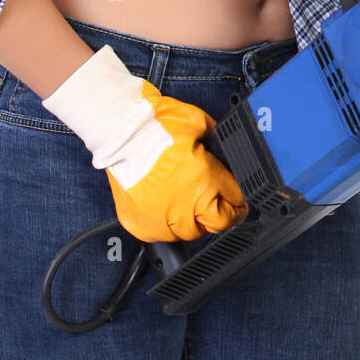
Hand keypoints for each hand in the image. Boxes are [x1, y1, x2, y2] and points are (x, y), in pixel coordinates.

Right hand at [42, 45, 247, 242]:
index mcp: (205, 180)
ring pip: (188, 234)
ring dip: (192, 221)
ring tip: (187, 203)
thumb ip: (217, 144)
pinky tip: (166, 207)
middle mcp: (185, 205)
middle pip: (216, 225)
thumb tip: (227, 154)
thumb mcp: (200, 124)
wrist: (120, 130)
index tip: (237, 200)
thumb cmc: (156, 123)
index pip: (235, 204)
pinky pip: (160, 235)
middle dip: (219, 213)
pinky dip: (165, 224)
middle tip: (216, 203)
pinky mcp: (140, 224)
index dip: (238, 200)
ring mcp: (160, 219)